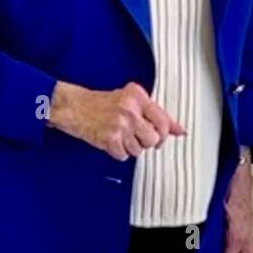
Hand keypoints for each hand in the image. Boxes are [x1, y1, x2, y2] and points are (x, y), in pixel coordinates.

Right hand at [48, 80, 184, 159]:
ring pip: (139, 150)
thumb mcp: (131, 100)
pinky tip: (112, 141)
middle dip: (147, 142)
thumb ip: (156, 114)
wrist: (73, 106)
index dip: (165, 134)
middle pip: (153, 139)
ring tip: (121, 136)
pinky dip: (118, 152)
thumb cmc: (100, 103)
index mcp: (137, 96)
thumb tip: (179, 130)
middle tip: (137, 137)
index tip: (161, 138)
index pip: (164, 120)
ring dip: (131, 147)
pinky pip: (123, 155)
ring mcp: (119, 124)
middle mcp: (130, 109)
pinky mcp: (109, 138)